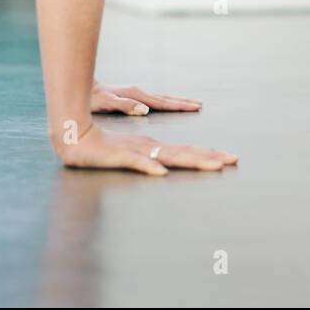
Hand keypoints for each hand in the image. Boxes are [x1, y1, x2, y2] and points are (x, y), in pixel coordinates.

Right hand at [58, 123, 237, 175]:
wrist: (76, 137)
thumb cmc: (103, 148)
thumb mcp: (131, 156)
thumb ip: (148, 162)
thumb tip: (165, 171)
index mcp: (155, 147)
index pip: (187, 151)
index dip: (209, 155)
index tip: (229, 159)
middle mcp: (151, 147)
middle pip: (186, 152)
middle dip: (211, 156)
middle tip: (234, 159)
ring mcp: (137, 152)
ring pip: (170, 156)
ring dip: (192, 160)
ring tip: (213, 165)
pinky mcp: (121, 157)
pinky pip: (137, 163)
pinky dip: (150, 167)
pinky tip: (162, 173)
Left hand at [91, 82, 202, 115]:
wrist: (84, 88)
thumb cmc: (93, 98)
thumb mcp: (107, 103)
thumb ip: (125, 106)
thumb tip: (145, 110)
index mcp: (137, 95)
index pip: (163, 102)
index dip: (179, 106)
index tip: (196, 107)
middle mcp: (139, 93)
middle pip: (166, 99)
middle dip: (183, 102)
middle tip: (200, 105)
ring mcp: (137, 94)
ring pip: (162, 98)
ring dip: (176, 101)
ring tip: (190, 103)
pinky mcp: (133, 97)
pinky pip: (154, 100)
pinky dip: (166, 102)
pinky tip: (167, 105)